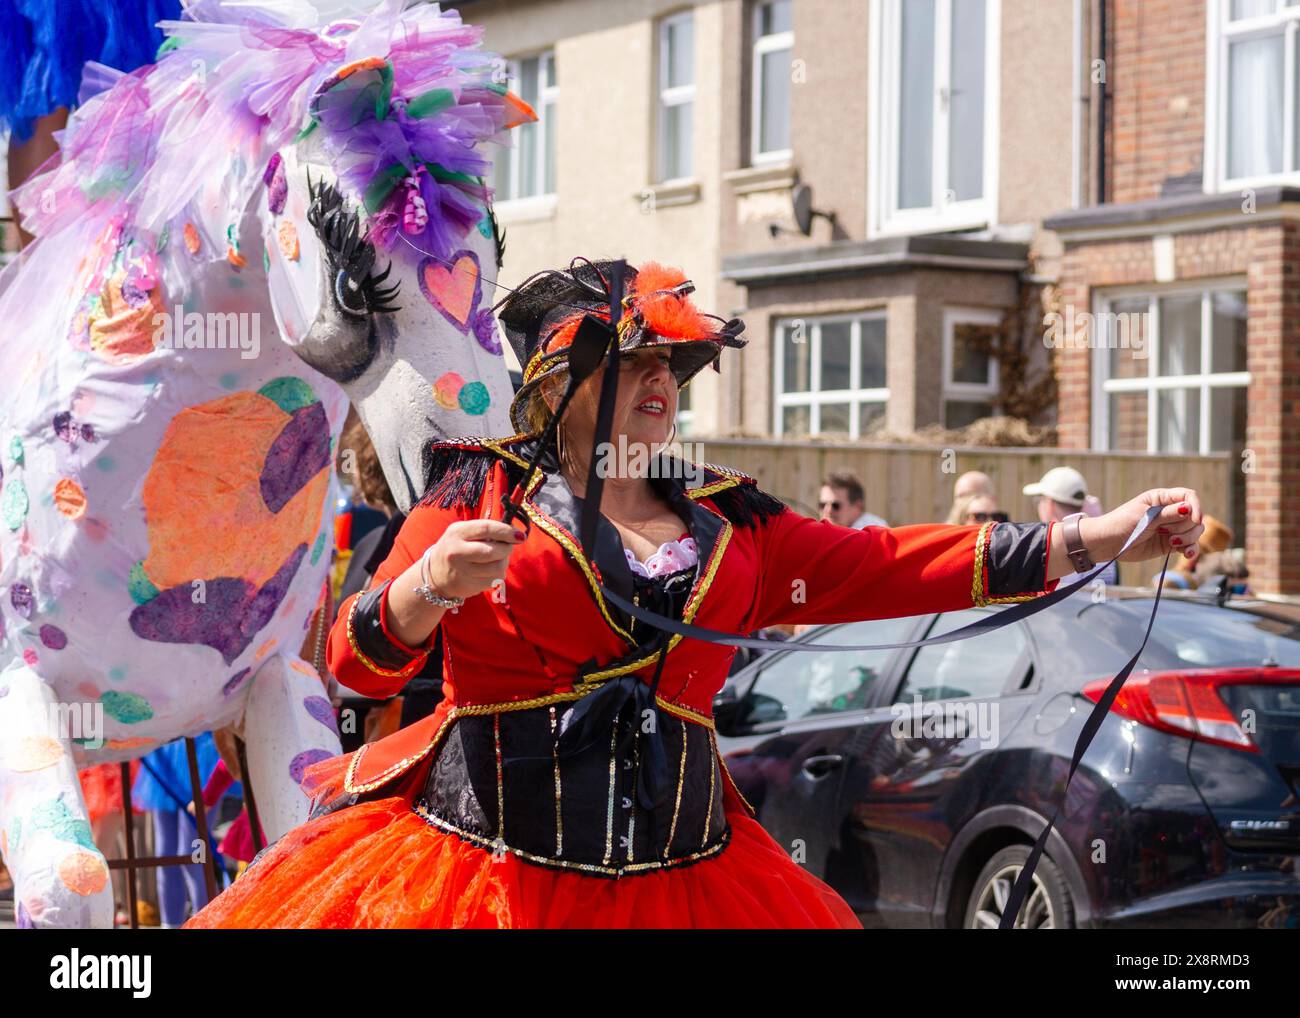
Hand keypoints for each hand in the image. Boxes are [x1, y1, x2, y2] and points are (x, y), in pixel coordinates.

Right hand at [423, 519, 523, 600]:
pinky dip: (497, 574)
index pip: (486, 529)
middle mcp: (456, 552)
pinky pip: (494, 580)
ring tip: (499, 558)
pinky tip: (489, 570)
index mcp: (456, 532)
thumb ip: (485, 530)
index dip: (506, 531)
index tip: (520, 535)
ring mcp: (462, 571)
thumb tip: (514, 534)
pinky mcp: (468, 586)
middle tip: (508, 547)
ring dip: (504, 562)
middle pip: (493, 551)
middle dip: (507, 548)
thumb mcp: (462, 532)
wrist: (435, 575)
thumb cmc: (456, 548)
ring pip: (497, 567)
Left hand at [1078, 487, 1203, 565]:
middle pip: (1194, 516)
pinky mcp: (1170, 543)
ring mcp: (1171, 528)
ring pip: (1195, 531)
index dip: (1195, 507)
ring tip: (1172, 542)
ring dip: (1188, 538)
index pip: (1188, 496)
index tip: (1194, 519)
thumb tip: (1189, 508)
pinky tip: (1185, 554)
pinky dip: (1191, 549)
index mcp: (1161, 498)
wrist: (1108, 544)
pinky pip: (1190, 545)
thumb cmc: (1121, 524)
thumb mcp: (1145, 517)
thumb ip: (1168, 513)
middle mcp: (1169, 511)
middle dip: (1186, 526)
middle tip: (1165, 531)